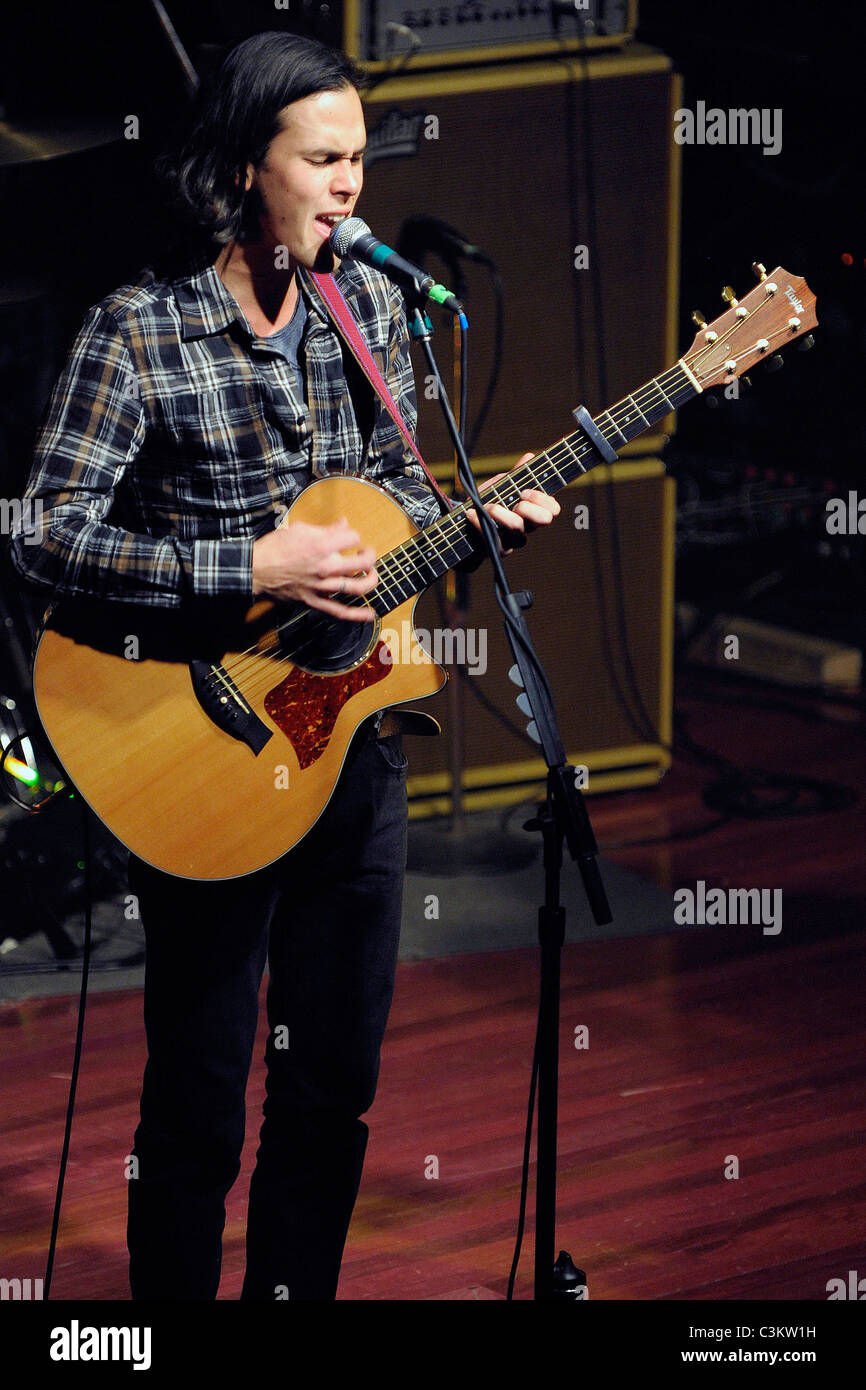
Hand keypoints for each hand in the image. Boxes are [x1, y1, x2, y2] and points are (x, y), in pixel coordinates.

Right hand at [251, 517, 377, 620]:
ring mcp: (322, 586)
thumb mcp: (299, 529)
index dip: (352, 535)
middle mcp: (325, 566)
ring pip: (357, 587)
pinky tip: (370, 614)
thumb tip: (343, 524)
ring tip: (371, 574)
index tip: (347, 537)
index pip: (353, 537)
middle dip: (369, 555)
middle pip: (363, 562)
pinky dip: (357, 615)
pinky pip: (340, 611)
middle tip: (366, 554)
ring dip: (371, 580)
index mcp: (321, 545)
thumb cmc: (274, 548)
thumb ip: (325, 529)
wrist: (255, 570)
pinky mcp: (315, 601)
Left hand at [465, 455, 560, 553]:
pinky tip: (471, 513)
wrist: (465, 526)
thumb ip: (516, 474)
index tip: (524, 491)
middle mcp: (527, 527)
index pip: (553, 509)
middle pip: (544, 520)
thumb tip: (529, 457)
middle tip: (514, 501)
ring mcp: (514, 540)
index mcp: (533, 511)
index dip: (542, 499)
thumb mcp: (501, 486)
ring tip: (487, 506)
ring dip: (500, 511)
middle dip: (529, 506)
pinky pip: (493, 537)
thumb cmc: (488, 503)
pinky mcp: (497, 549)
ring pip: (517, 527)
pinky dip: (480, 522)